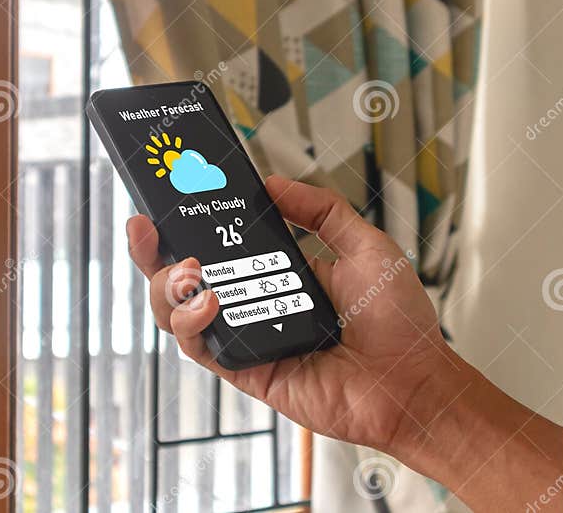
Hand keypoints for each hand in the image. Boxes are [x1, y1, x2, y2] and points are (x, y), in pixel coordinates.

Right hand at [127, 175, 471, 453]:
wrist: (414, 380)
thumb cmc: (398, 322)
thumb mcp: (364, 245)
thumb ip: (321, 210)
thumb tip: (273, 183)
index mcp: (279, 274)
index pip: (220, 245)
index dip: (187, 223)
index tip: (169, 194)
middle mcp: (256, 305)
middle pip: (184, 280)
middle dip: (155, 253)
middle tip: (148, 227)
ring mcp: (248, 338)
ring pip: (179, 315)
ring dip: (167, 288)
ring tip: (188, 269)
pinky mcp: (247, 371)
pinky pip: (201, 350)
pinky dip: (193, 324)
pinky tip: (210, 302)